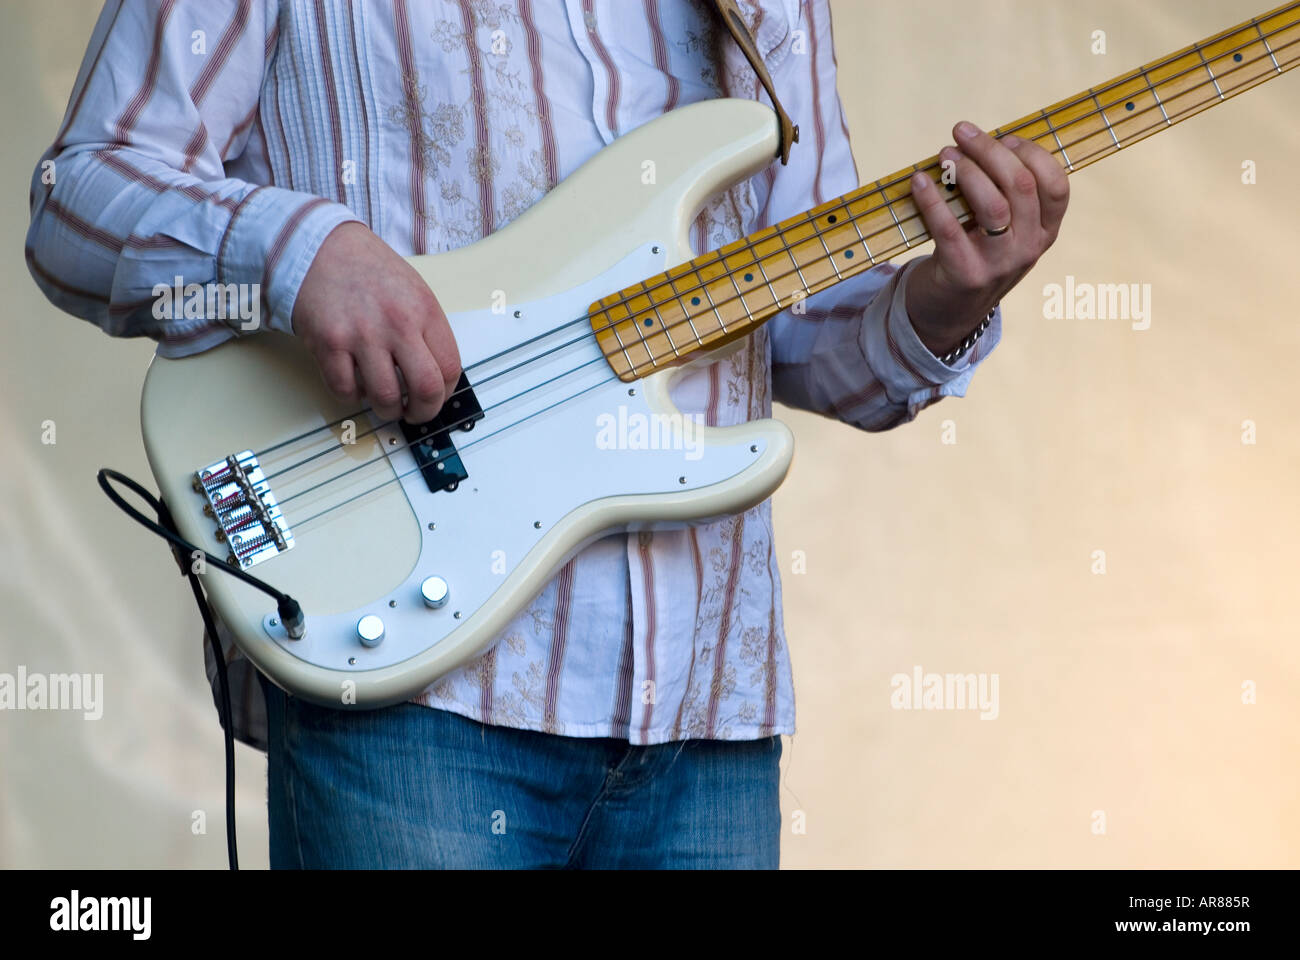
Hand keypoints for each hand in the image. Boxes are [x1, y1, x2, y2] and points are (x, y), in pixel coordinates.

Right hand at [291, 221, 461, 423]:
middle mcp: (397, 324)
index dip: (446, 391)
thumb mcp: (413, 290)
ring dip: (387, 409)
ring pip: (385, 398)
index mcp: (424, 310)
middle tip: (415, 413)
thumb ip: (427, 330)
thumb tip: (438, 374)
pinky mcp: (329, 344)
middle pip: (426, 389)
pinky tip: (355, 381)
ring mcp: (362, 335)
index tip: (437, 395)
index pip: (450, 368)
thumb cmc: (367, 270)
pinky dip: (352, 395)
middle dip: (423, 412)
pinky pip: (346, 390)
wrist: (318, 247)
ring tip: (384, 401)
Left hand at [906, 120, 1069, 354]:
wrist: (950, 311)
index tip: (1004, 137)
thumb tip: (983, 141)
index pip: (1056, 185)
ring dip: (966, 172)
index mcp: (1045, 231)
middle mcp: (1029, 247)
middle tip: (961, 132)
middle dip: (990, 150)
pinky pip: (948, 229)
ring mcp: (999, 263)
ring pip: (991, 205)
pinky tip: (918, 181)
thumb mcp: (1006, 229)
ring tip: (944, 155)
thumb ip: (1005, 193)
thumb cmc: (976, 254)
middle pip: (1021, 186)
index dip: (1031, 153)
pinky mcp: (965, 274)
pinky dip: (931, 200)